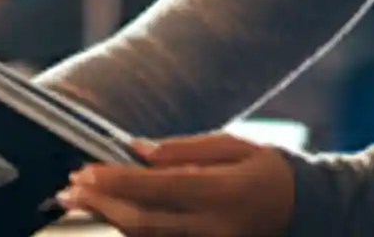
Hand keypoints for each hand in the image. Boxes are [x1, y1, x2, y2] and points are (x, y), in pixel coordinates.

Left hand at [57, 133, 295, 236]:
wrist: (307, 210)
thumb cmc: (268, 170)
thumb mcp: (234, 146)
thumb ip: (185, 149)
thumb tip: (136, 150)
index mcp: (223, 191)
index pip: (158, 187)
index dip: (117, 182)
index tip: (84, 172)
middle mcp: (214, 226)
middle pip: (145, 221)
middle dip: (101, 208)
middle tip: (67, 195)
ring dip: (107, 228)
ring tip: (72, 215)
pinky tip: (106, 228)